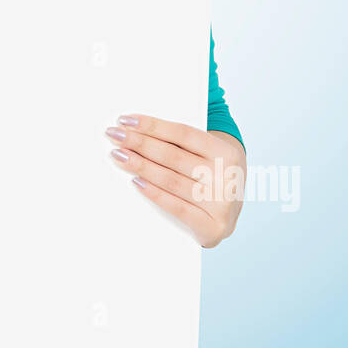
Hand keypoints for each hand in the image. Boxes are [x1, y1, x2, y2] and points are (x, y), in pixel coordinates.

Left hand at [104, 114, 245, 247]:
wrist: (232, 214)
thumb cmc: (210, 177)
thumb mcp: (207, 156)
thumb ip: (181, 144)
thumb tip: (138, 130)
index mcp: (226, 152)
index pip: (183, 134)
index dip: (152, 126)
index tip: (126, 120)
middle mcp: (227, 177)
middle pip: (173, 156)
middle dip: (139, 144)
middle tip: (114, 136)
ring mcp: (221, 204)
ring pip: (171, 180)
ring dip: (140, 166)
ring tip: (119, 156)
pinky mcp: (212, 227)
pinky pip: (176, 207)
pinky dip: (154, 193)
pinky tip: (135, 181)